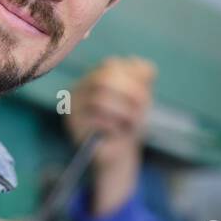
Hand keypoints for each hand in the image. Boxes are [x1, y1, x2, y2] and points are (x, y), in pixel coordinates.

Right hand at [66, 56, 156, 212]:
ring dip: (123, 113)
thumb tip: (147, 69)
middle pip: (105, 78)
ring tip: (131, 125)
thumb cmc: (128, 124)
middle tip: (142, 111)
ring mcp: (73, 105)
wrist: (118, 155)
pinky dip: (114, 127)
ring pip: (100, 99)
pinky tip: (117, 134)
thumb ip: (143, 78)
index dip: (133, 77)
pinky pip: (96, 120)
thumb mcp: (140, 98)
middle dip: (130, 94)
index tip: (146, 94)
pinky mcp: (73, 125)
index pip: (112, 65)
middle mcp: (79, 86)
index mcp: (95, 75)